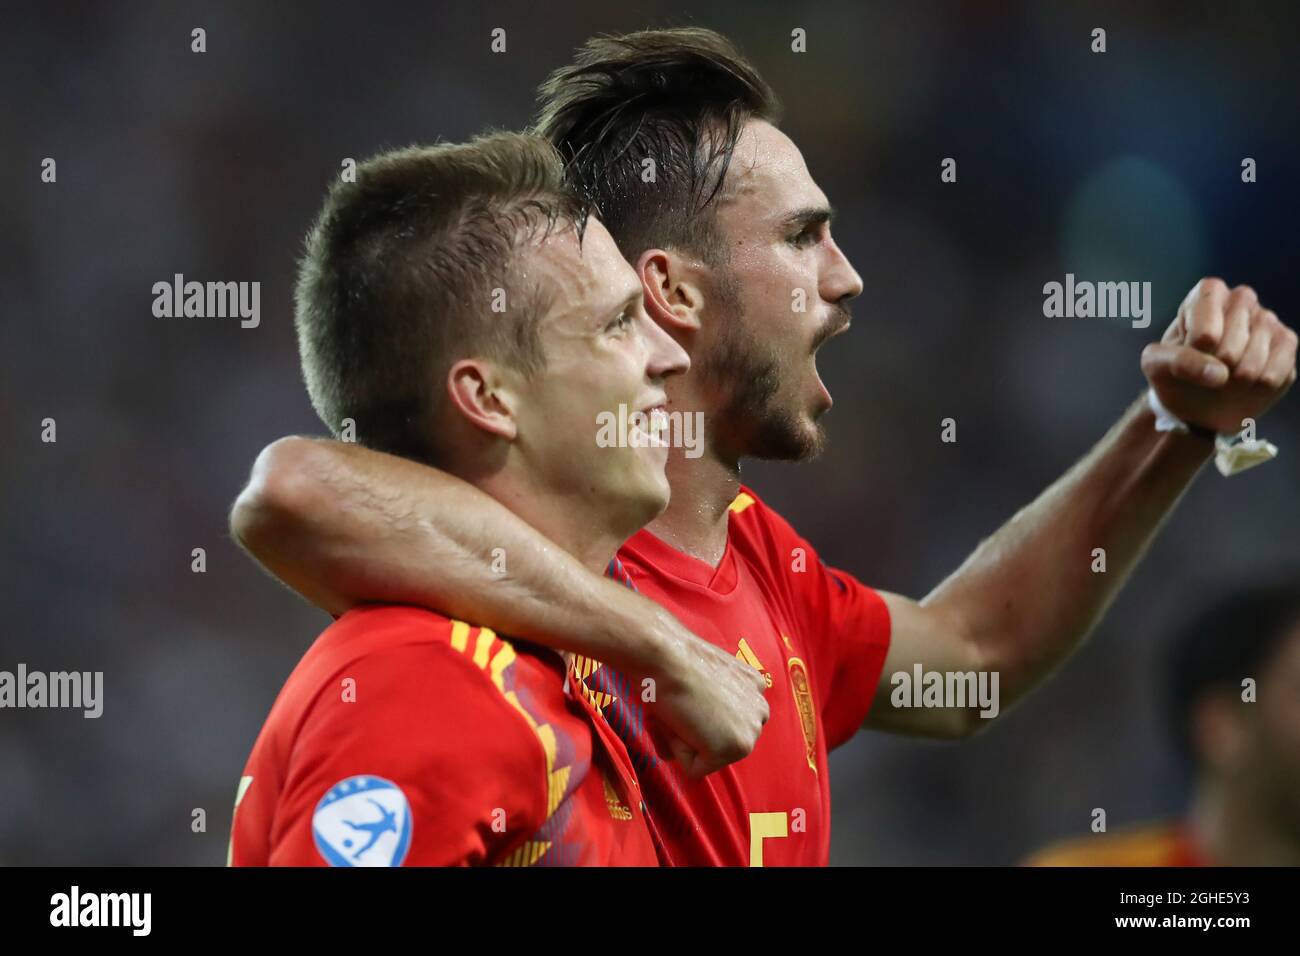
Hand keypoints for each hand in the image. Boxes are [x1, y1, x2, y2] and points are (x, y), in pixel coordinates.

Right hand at [635, 612, 769, 778]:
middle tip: (681, 706)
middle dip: (694, 734)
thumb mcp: (699, 685)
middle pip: (718, 744)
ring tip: (681, 711)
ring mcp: (751, 731)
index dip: (695, 717)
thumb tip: (681, 749)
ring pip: (707, 758)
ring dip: (687, 742)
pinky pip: (695, 769)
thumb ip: (703, 715)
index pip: (723, 725)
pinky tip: (680, 721)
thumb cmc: (672, 662)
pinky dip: (679, 751)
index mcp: (755, 690)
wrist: (666, 656)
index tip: (687, 697)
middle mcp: (760, 710)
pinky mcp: (736, 746)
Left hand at [1142, 278, 1295, 434]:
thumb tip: (1220, 374)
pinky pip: (1277, 370)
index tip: (1193, 348)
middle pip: (1233, 336)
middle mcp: (1241, 300)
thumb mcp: (1156, 365)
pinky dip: (1256, 387)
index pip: (1209, 299)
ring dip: (1235, 380)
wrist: (1198, 403)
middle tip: (1207, 369)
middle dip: (1215, 363)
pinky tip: (1246, 385)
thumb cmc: (1174, 375)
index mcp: (1207, 294)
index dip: (1200, 334)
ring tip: (1225, 381)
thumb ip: (1178, 360)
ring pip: (1256, 356)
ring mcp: (1267, 320)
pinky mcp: (1285, 344)